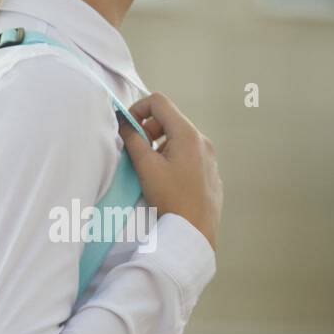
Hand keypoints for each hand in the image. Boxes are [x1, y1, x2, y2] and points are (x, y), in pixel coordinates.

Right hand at [118, 93, 222, 250]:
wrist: (195, 231)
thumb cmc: (171, 199)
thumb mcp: (146, 167)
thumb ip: (133, 140)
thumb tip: (124, 124)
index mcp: (187, 134)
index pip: (159, 102)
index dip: (138, 109)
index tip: (128, 129)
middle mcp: (202, 141)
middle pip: (170, 120)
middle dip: (148, 130)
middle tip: (137, 152)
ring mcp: (209, 157)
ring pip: (178, 139)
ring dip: (159, 146)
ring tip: (150, 169)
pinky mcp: (210, 172)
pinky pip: (188, 155)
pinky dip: (172, 159)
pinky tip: (166, 181)